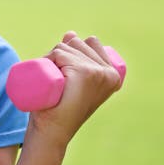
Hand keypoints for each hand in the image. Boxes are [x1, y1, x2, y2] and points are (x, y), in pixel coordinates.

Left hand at [26, 31, 122, 148]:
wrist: (52, 131)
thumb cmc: (59, 106)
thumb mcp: (71, 77)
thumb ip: (75, 55)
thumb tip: (71, 33)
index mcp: (113, 73)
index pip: (89, 41)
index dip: (71, 50)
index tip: (65, 73)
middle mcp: (110, 72)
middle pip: (76, 42)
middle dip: (59, 53)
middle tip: (57, 80)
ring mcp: (98, 72)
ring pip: (65, 47)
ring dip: (51, 58)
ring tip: (54, 83)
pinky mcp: (85, 73)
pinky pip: (60, 53)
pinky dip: (50, 59)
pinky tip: (53, 79)